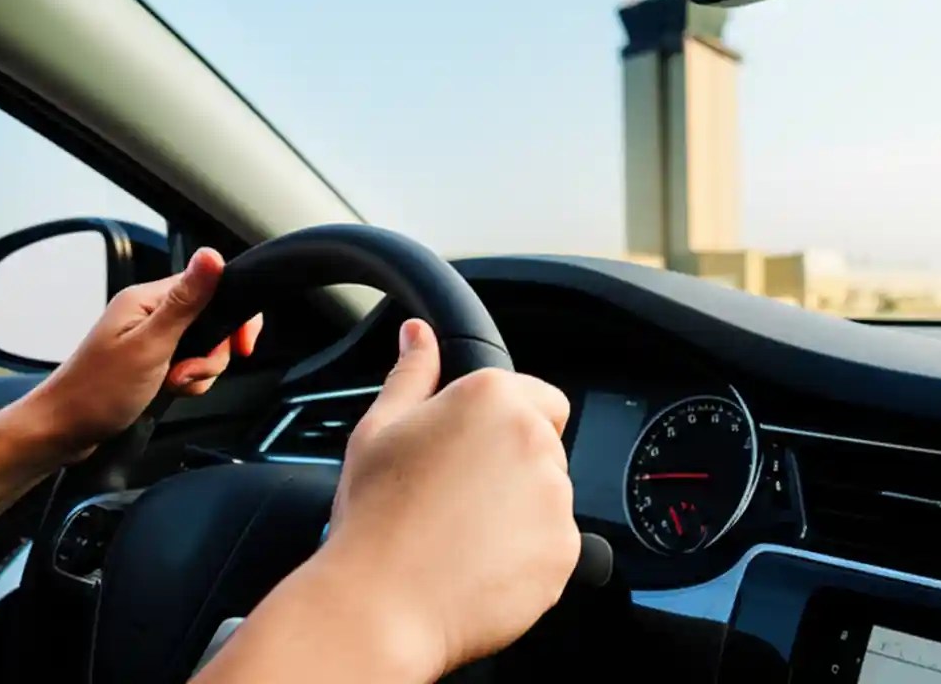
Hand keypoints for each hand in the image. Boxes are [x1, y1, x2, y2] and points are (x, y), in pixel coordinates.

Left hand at [24, 247, 260, 466]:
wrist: (64, 430)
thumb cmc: (95, 391)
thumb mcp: (150, 345)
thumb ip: (185, 302)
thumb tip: (211, 256)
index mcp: (147, 299)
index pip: (211, 287)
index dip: (233, 317)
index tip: (239, 346)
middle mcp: (150, 314)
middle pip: (212, 321)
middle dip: (212, 354)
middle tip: (187, 373)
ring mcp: (152, 338)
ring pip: (204, 347)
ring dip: (199, 371)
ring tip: (174, 384)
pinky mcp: (153, 360)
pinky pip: (190, 364)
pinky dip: (189, 381)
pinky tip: (171, 390)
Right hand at [316, 319, 579, 678]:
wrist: (382, 605)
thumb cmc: (374, 518)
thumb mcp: (379, 430)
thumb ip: (412, 374)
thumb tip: (419, 335)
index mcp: (492, 400)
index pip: (539, 396)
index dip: (507, 423)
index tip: (475, 451)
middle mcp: (534, 442)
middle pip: (545, 447)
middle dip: (512, 467)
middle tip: (458, 497)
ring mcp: (556, 499)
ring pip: (549, 497)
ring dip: (520, 510)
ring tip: (463, 535)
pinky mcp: (566, 551)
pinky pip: (553, 544)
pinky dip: (527, 554)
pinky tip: (478, 564)